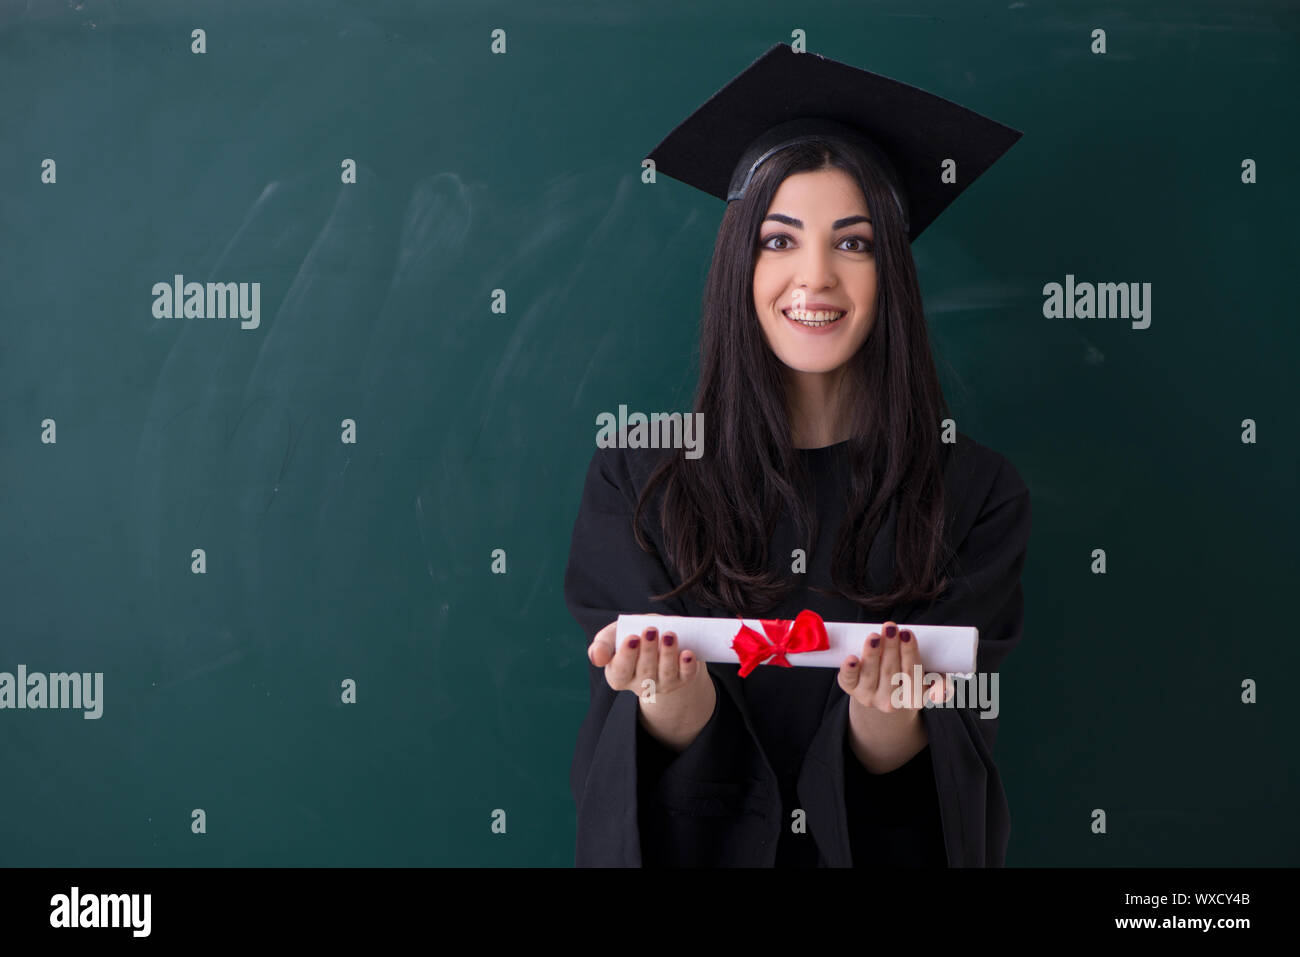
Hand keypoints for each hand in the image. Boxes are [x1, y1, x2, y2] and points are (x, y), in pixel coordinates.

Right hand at [588, 615, 704, 701]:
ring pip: (666, 674)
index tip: (632, 638)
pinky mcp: (681, 680)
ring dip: (668, 654)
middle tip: (651, 630)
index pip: (620, 672)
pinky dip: (688, 665)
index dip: (626, 656)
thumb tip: (597, 658)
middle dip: (648, 650)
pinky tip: (688, 653)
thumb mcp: (615, 635)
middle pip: (644, 671)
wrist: (658, 637)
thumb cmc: (632, 635)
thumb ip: (603, 644)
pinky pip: (686, 676)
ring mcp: (662, 684)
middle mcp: (639, 685)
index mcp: (618, 675)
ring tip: (669, 635)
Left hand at [837, 620, 953, 712]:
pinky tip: (852, 658)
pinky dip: (849, 669)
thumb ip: (939, 682)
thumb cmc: (908, 678)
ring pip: (870, 675)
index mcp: (913, 699)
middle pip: (891, 672)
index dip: (909, 653)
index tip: (907, 633)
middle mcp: (890, 702)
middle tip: (890, 627)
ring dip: (872, 654)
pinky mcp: (850, 689)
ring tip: (874, 635)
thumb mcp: (927, 681)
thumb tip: (942, 693)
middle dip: (890, 648)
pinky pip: (848, 680)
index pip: (912, 675)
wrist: (883, 694)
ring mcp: (868, 697)